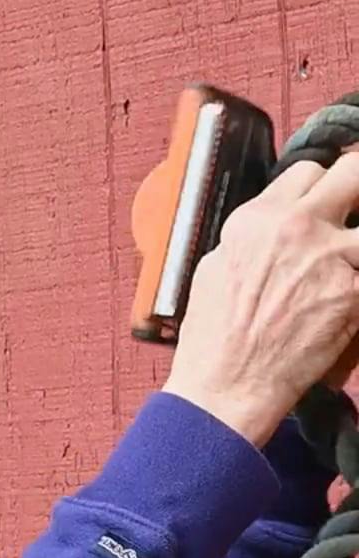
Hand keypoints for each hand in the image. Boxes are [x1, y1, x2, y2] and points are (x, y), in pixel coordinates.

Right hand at [166, 148, 358, 442]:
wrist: (228, 385)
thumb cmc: (214, 338)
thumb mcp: (216, 268)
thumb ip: (253, 238)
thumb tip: (273, 231)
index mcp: (257, 217)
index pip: (307, 172)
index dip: (320, 188)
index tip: (328, 203)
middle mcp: (296, 225)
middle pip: (353, 172)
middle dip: (357, 188)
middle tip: (354, 214)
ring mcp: (330, 255)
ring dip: (358, 247)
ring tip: (349, 264)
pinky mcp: (354, 291)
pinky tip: (349, 302)